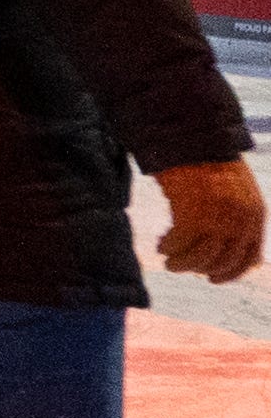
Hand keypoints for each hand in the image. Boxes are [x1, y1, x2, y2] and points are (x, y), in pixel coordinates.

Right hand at [154, 158, 263, 281]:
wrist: (192, 138)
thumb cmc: (210, 163)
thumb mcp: (236, 192)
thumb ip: (239, 219)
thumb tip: (235, 253)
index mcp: (255, 214)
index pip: (248, 258)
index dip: (229, 272)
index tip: (211, 278)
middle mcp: (240, 220)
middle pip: (221, 261)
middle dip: (200, 269)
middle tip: (180, 267)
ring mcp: (217, 218)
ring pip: (199, 258)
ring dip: (182, 263)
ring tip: (169, 260)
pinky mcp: (192, 215)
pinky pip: (178, 243)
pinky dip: (169, 247)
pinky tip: (161, 243)